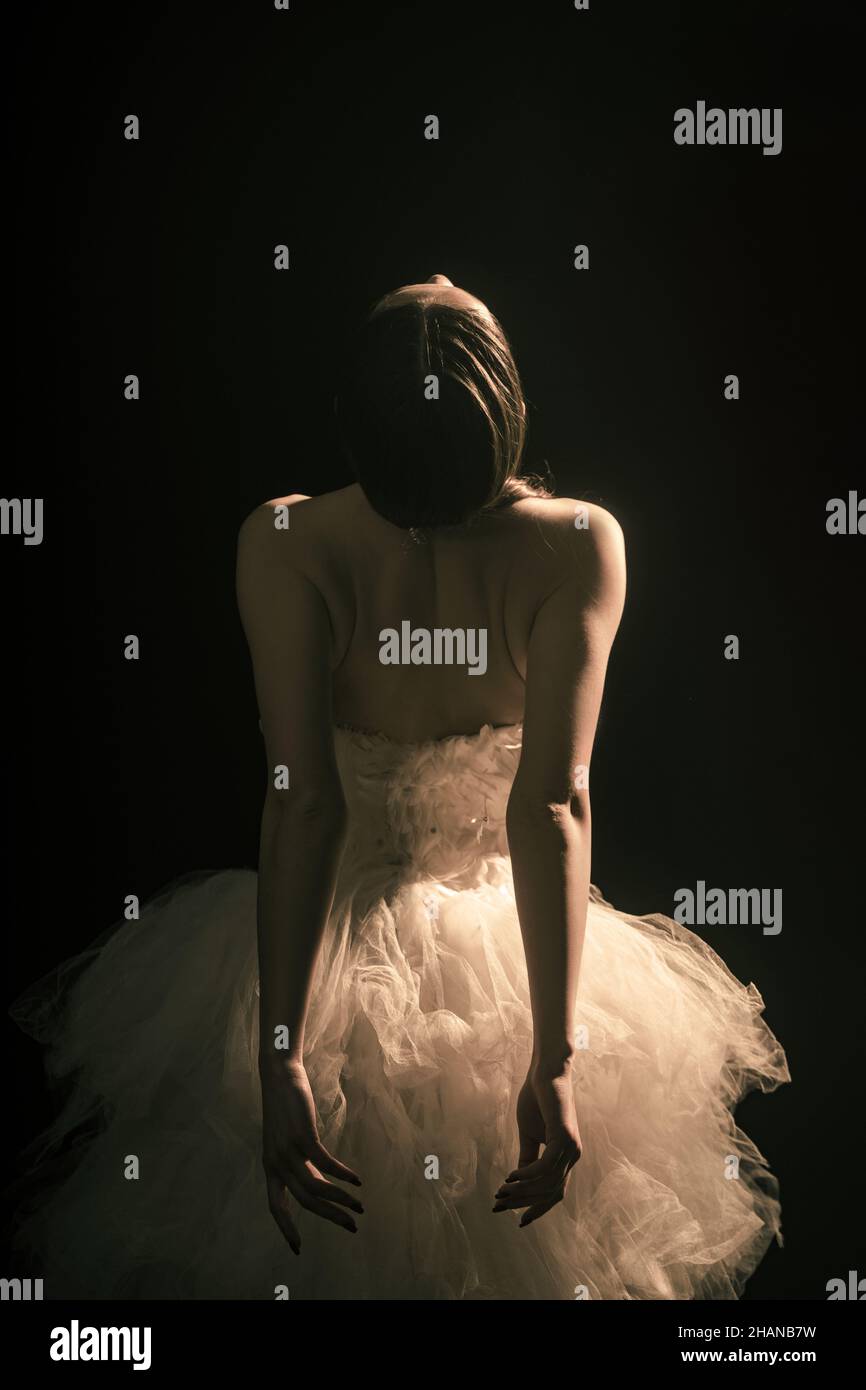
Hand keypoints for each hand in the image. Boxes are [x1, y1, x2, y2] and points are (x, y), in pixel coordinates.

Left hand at [260, 1057, 362, 1253]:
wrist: (278, 1076)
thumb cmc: (284, 1108)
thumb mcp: (288, 1141)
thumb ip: (300, 1165)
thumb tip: (319, 1186)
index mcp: (270, 1167)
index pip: (275, 1207)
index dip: (287, 1229)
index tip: (298, 1249)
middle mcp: (276, 1163)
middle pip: (305, 1202)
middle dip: (330, 1218)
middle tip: (351, 1227)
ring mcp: (288, 1150)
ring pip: (317, 1187)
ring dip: (341, 1199)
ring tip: (359, 1206)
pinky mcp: (303, 1136)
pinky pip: (325, 1164)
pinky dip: (343, 1175)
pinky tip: (356, 1180)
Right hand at [494, 1064, 581, 1227]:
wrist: (546, 1072)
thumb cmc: (537, 1098)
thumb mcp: (529, 1134)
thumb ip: (527, 1157)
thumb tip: (518, 1182)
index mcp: (565, 1156)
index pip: (554, 1193)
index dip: (536, 1209)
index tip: (517, 1221)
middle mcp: (572, 1156)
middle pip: (550, 1193)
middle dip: (523, 1203)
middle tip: (498, 1206)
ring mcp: (571, 1148)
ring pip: (547, 1184)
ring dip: (522, 1191)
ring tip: (501, 1191)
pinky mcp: (564, 1138)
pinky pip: (545, 1167)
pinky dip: (527, 1176)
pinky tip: (511, 1176)